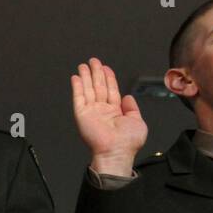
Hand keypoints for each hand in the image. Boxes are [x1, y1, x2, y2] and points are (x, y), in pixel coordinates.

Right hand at [71, 57, 146, 175]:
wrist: (116, 152)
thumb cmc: (128, 142)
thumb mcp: (137, 121)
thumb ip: (133, 108)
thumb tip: (128, 97)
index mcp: (115, 112)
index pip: (111, 90)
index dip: (108, 77)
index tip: (105, 67)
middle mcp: (102, 111)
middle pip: (98, 87)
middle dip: (96, 73)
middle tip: (93, 61)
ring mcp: (91, 112)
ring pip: (88, 89)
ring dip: (85, 77)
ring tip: (83, 65)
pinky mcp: (82, 115)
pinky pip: (78, 98)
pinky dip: (77, 87)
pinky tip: (76, 77)